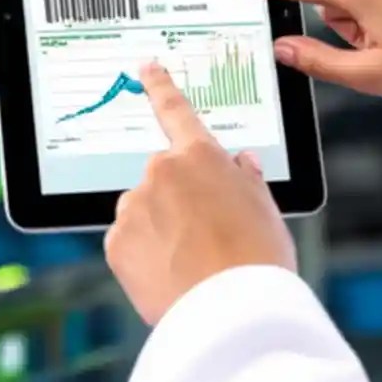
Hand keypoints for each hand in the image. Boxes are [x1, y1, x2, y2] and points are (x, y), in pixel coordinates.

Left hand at [104, 62, 296, 325]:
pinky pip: (129, 242)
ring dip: (160, 227)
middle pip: (163, 177)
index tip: (147, 68)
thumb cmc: (257, 260)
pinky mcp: (116, 242)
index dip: (161, 86)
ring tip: (192, 261)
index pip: (176, 111)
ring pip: (143, 211)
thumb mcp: (265, 209)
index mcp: (200, 155)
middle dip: (177, 197)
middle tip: (205, 233)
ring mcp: (134, 206)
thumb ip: (245, 179)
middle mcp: (160, 172)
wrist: (232, 312)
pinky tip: (171, 273)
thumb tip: (236, 164)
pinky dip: (145, 255)